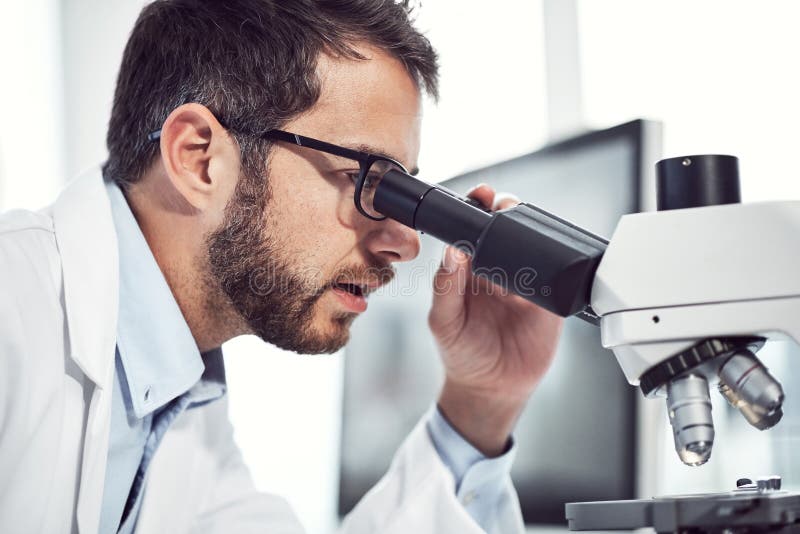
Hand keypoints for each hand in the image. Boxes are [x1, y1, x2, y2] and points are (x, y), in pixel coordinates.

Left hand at [430, 184, 563, 456]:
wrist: (491, 390)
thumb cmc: (461, 355)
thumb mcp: (444, 322)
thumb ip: (446, 288)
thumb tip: (451, 252)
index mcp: (469, 272)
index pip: (473, 233)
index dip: (476, 211)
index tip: (478, 195)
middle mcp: (497, 273)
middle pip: (504, 232)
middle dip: (505, 211)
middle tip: (503, 203)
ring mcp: (525, 285)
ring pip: (531, 247)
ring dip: (530, 230)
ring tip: (522, 221)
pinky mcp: (549, 303)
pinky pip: (555, 276)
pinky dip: (554, 262)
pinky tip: (548, 255)